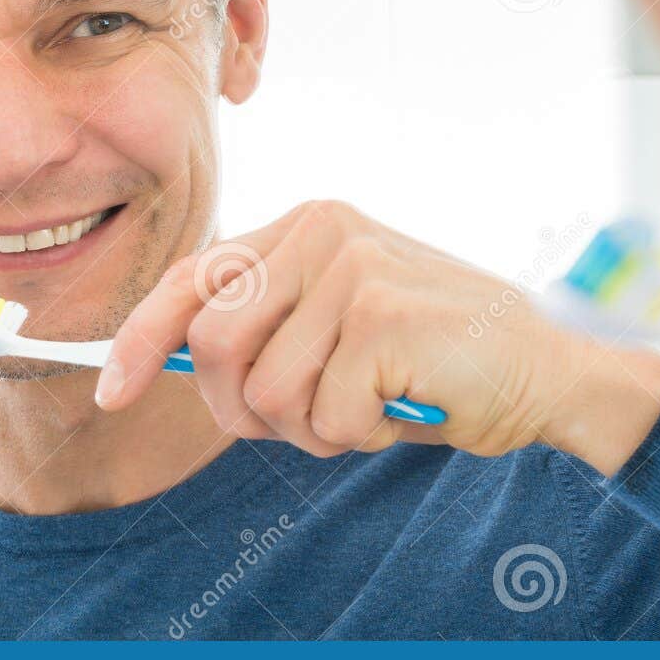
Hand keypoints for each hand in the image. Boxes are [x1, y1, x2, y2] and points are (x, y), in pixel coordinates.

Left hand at [94, 200, 659, 474]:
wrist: (546, 369)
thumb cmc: (434, 359)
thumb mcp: (340, 327)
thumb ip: (270, 328)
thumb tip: (174, 359)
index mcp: (308, 224)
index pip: (195, 277)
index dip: (143, 337)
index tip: (113, 390)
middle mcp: (324, 231)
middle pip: (217, 345)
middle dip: (244, 410)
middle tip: (306, 424)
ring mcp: (353, 268)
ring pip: (266, 391)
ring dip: (312, 429)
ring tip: (368, 408)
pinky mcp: (383, 316)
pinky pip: (325, 414)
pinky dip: (357, 435)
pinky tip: (403, 406)